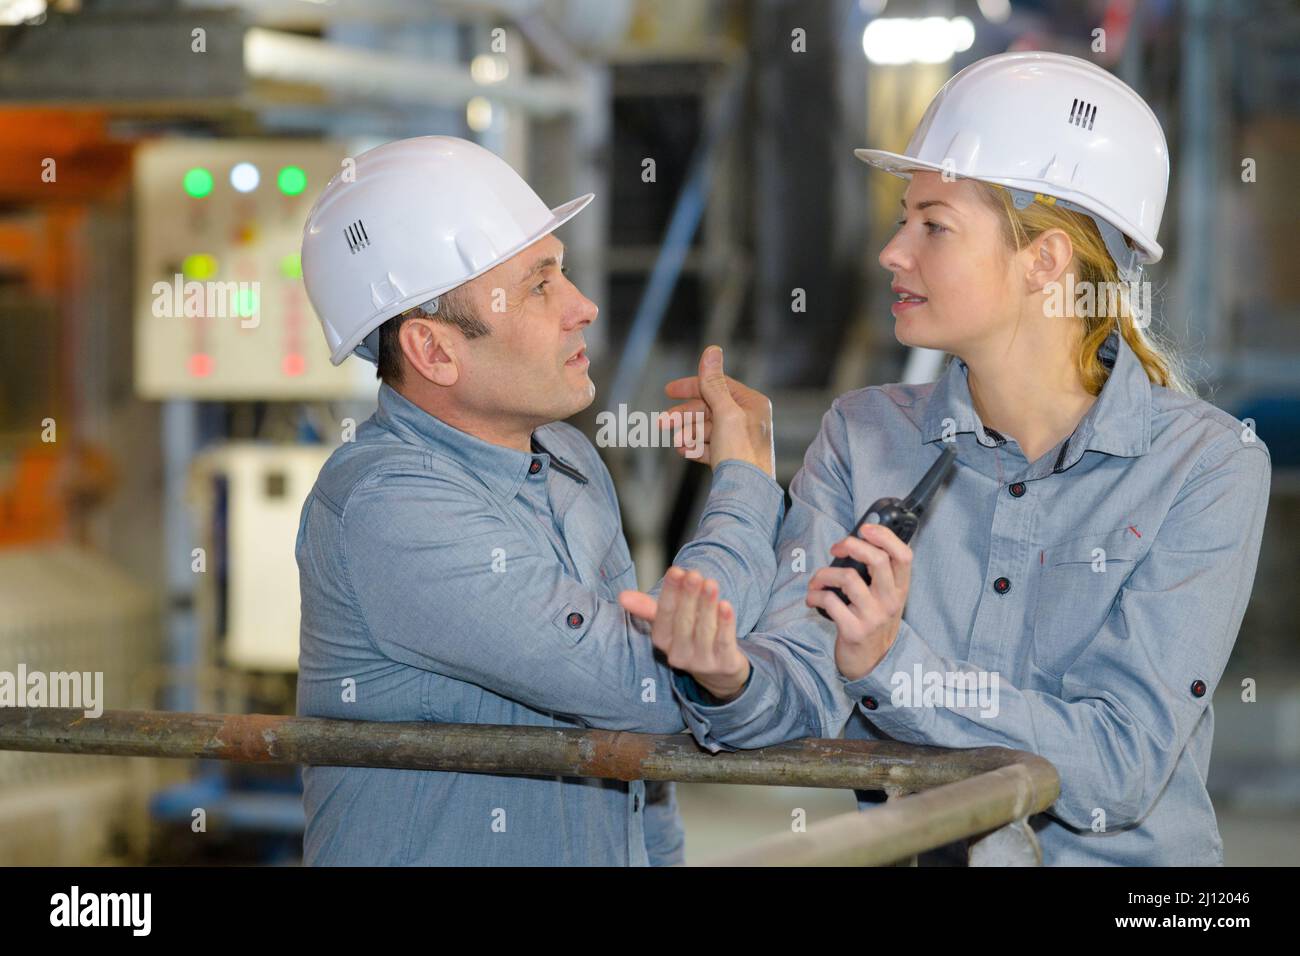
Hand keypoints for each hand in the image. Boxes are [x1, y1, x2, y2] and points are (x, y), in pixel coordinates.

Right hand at [619, 567, 751, 701]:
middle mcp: (679, 654)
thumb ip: (648, 608)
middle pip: (683, 622)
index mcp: (662, 641)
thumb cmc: (689, 636)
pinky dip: (725, 624)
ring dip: (708, 606)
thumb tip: (622, 596)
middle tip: (694, 574)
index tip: (676, 571)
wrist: (718, 670)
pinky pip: (724, 642)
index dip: (670, 593)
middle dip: (689, 597)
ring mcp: (702, 661)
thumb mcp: (668, 623)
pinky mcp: (725, 664)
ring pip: (705, 631)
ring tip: (711, 584)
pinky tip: (726, 605)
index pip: (663, 615)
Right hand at [658, 346, 774, 477]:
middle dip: (685, 416)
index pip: (718, 385)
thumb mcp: (724, 412)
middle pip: (709, 408)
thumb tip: (712, 350)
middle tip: (662, 423)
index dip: (692, 386)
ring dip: (688, 433)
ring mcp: (741, 439)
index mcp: (752, 403)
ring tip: (677, 443)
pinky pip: (710, 446)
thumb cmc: (741, 452)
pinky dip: (695, 447)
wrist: (747, 494)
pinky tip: (684, 452)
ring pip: (707, 428)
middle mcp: (749, 418)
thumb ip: (713, 383)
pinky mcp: (733, 458)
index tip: (668, 391)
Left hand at [805, 523, 912, 680]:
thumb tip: (856, 540)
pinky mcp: (854, 630)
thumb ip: (878, 573)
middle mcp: (891, 601)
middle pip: (877, 560)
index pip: (904, 555)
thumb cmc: (874, 619)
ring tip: (817, 581)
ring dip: (824, 574)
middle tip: (836, 548)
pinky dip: (814, 595)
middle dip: (851, 545)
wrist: (871, 661)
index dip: (885, 536)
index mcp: (901, 589)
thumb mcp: (885, 596)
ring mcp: (873, 616)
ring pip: (847, 577)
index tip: (865, 528)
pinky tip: (812, 598)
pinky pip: (829, 601)